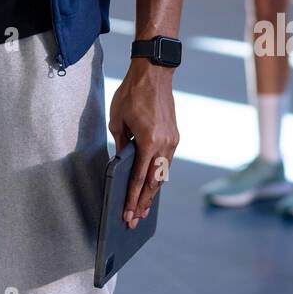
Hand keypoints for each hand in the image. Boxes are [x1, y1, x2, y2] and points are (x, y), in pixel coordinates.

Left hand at [108, 60, 178, 226]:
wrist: (154, 73)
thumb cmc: (132, 93)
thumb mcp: (118, 120)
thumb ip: (121, 145)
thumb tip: (121, 163)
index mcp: (149, 142)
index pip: (139, 178)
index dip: (133, 199)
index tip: (127, 214)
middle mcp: (165, 145)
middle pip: (154, 183)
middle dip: (144, 203)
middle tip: (135, 220)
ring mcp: (172, 141)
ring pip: (162, 175)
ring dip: (153, 192)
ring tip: (143, 209)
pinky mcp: (175, 136)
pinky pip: (166, 163)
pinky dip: (158, 176)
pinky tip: (152, 185)